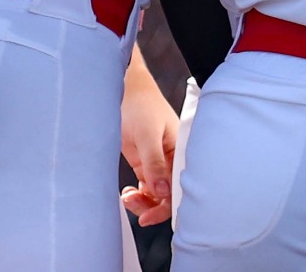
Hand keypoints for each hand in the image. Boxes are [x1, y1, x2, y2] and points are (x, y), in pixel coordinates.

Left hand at [119, 61, 178, 227]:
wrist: (123, 88)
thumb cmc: (140, 104)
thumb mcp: (147, 134)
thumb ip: (155, 164)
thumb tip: (163, 193)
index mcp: (182, 151)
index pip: (181, 187)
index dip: (167, 206)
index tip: (148, 216)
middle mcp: (174, 158)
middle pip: (170, 194)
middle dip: (153, 206)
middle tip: (133, 206)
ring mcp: (159, 161)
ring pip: (158, 193)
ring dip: (143, 201)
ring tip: (127, 197)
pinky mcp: (146, 162)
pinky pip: (147, 186)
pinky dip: (138, 194)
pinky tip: (127, 193)